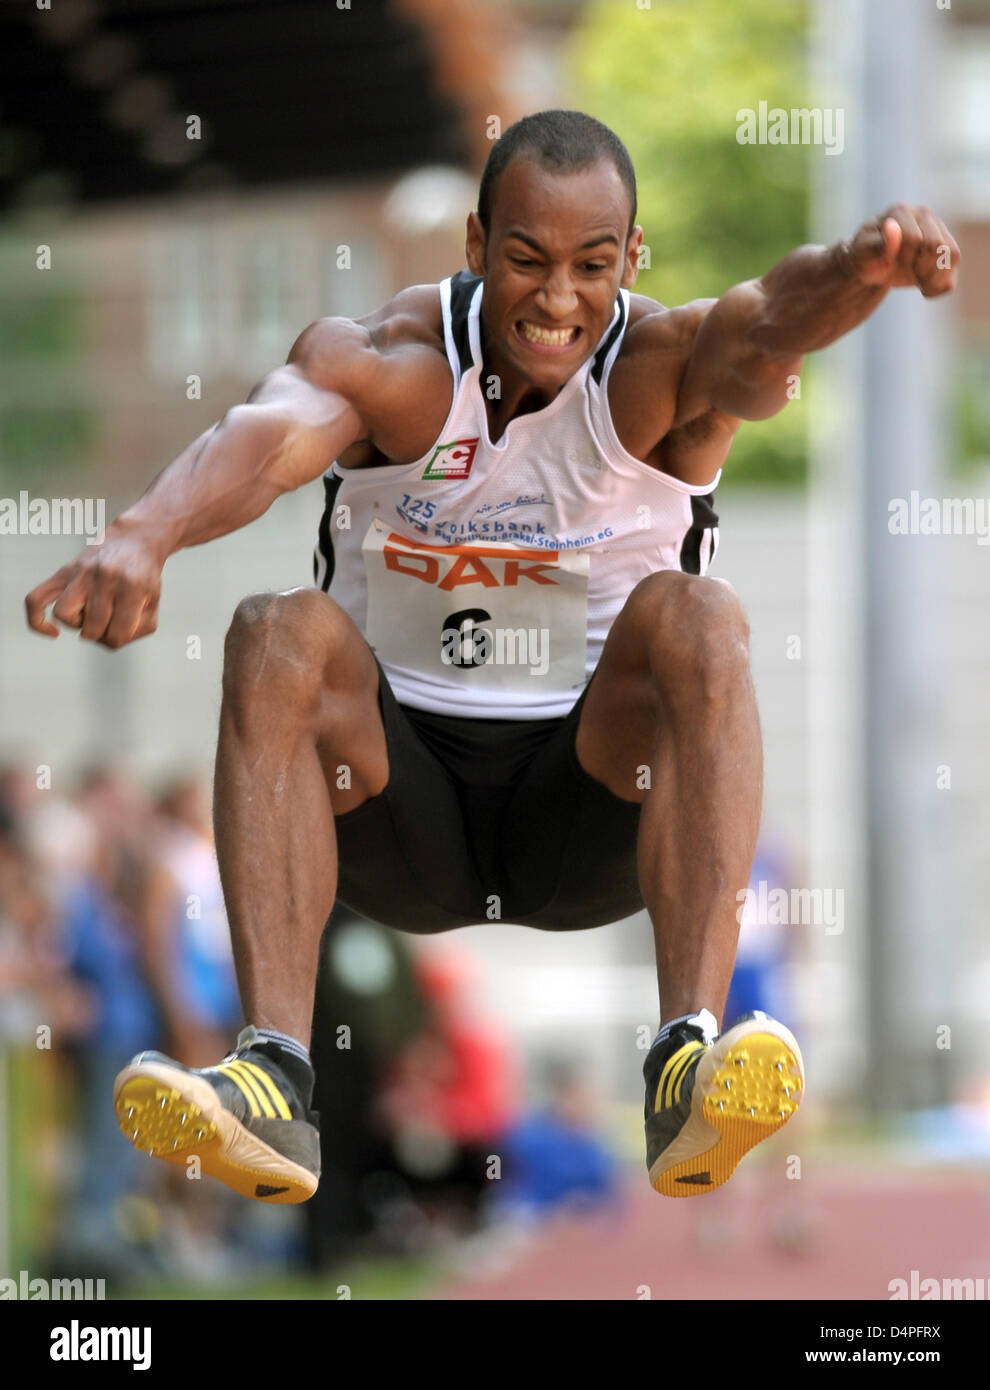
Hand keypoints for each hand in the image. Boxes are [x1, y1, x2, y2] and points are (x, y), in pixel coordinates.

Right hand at [24, 521, 164, 648]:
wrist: (133, 540)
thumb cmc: (144, 578)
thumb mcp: (154, 603)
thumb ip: (139, 629)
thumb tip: (110, 640)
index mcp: (132, 586)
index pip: (118, 634)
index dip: (120, 639)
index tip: (124, 628)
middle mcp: (104, 577)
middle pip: (92, 629)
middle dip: (101, 633)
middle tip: (111, 619)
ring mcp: (80, 573)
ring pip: (64, 615)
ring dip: (77, 624)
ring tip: (90, 613)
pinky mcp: (63, 572)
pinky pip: (35, 599)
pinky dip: (37, 621)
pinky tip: (53, 633)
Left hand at [847, 204, 959, 296]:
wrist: (873, 266)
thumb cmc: (865, 260)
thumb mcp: (863, 257)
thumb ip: (876, 244)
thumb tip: (892, 226)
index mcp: (900, 212)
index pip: (914, 239)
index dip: (902, 260)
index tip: (887, 265)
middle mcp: (923, 214)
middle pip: (937, 247)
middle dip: (919, 268)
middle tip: (902, 273)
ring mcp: (937, 228)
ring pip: (953, 255)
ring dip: (933, 278)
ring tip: (916, 282)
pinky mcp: (946, 245)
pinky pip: (955, 266)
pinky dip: (941, 284)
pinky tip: (925, 289)